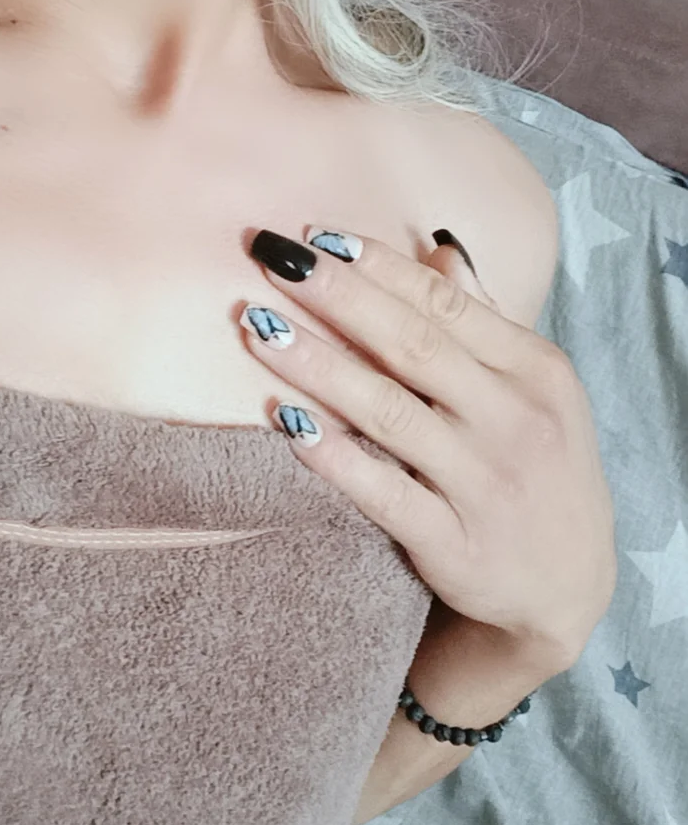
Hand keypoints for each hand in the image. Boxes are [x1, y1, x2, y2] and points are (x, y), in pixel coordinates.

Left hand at [239, 226, 616, 661]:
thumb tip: (439, 246)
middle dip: (339, 297)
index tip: (317, 236)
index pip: (448, 304)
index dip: (380, 267)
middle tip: (273, 259)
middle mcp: (515, 422)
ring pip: (388, 413)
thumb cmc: (538, 469)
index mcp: (537, 371)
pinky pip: (382, 493)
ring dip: (319, 367)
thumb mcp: (536, 390)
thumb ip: (484, 321)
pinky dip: (334, 456)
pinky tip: (285, 423)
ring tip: (259, 329)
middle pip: (414, 346)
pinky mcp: (453, 545)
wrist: (566, 589)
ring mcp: (484, 485)